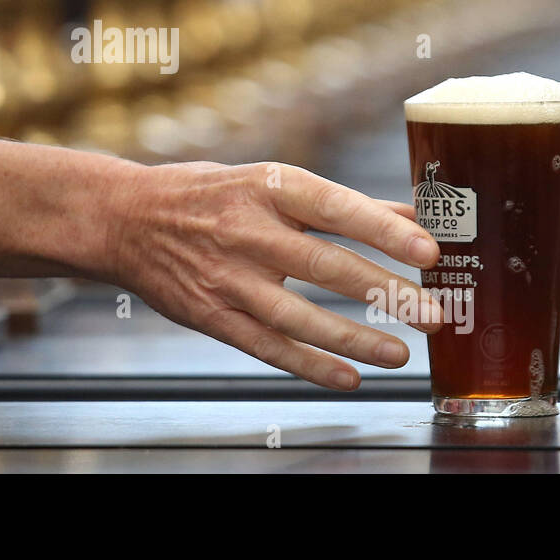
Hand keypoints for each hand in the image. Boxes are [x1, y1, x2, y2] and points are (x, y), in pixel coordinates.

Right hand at [106, 161, 443, 390]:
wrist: (125, 219)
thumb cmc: (210, 195)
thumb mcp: (270, 183)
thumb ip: (342, 204)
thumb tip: (414, 216)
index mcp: (266, 187)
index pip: (335, 208)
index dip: (383, 229)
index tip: (429, 250)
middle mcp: (246, 231)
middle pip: (325, 266)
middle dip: (385, 292)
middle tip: (434, 313)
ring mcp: (226, 277)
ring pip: (298, 316)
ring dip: (354, 338)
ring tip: (399, 353)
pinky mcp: (211, 315)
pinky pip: (267, 347)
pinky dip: (310, 365)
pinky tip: (348, 376)